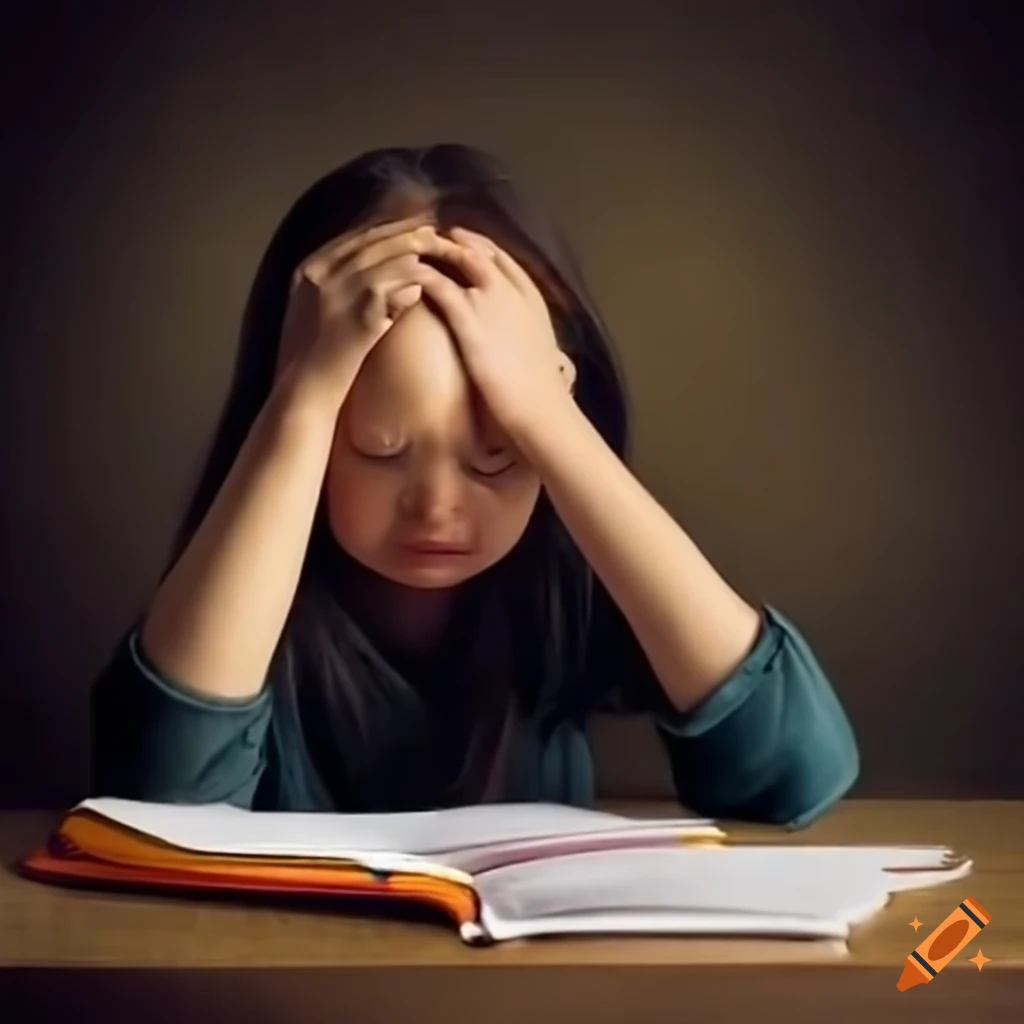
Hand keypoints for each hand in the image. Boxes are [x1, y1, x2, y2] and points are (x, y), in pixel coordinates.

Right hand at [274, 213, 468, 394]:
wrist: (302, 393)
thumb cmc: (311, 362)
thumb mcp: (312, 313)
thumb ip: (334, 288)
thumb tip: (370, 275)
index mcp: (307, 270)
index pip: (353, 237)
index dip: (385, 228)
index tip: (410, 224)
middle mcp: (319, 275)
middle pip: (370, 240)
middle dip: (404, 231)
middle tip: (432, 229)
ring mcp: (337, 293)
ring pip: (384, 259)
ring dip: (414, 252)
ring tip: (437, 250)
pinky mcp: (357, 315)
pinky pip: (391, 288)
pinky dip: (410, 282)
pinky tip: (425, 284)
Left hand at [416, 226, 576, 441]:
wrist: (541, 405)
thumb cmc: (540, 388)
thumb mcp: (540, 347)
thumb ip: (524, 331)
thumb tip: (516, 336)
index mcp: (531, 295)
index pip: (501, 256)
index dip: (477, 245)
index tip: (459, 241)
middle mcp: (512, 287)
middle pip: (479, 248)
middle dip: (452, 239)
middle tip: (427, 236)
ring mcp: (490, 298)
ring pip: (457, 255)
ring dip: (433, 247)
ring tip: (409, 247)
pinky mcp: (468, 316)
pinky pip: (436, 282)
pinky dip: (418, 273)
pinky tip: (403, 274)